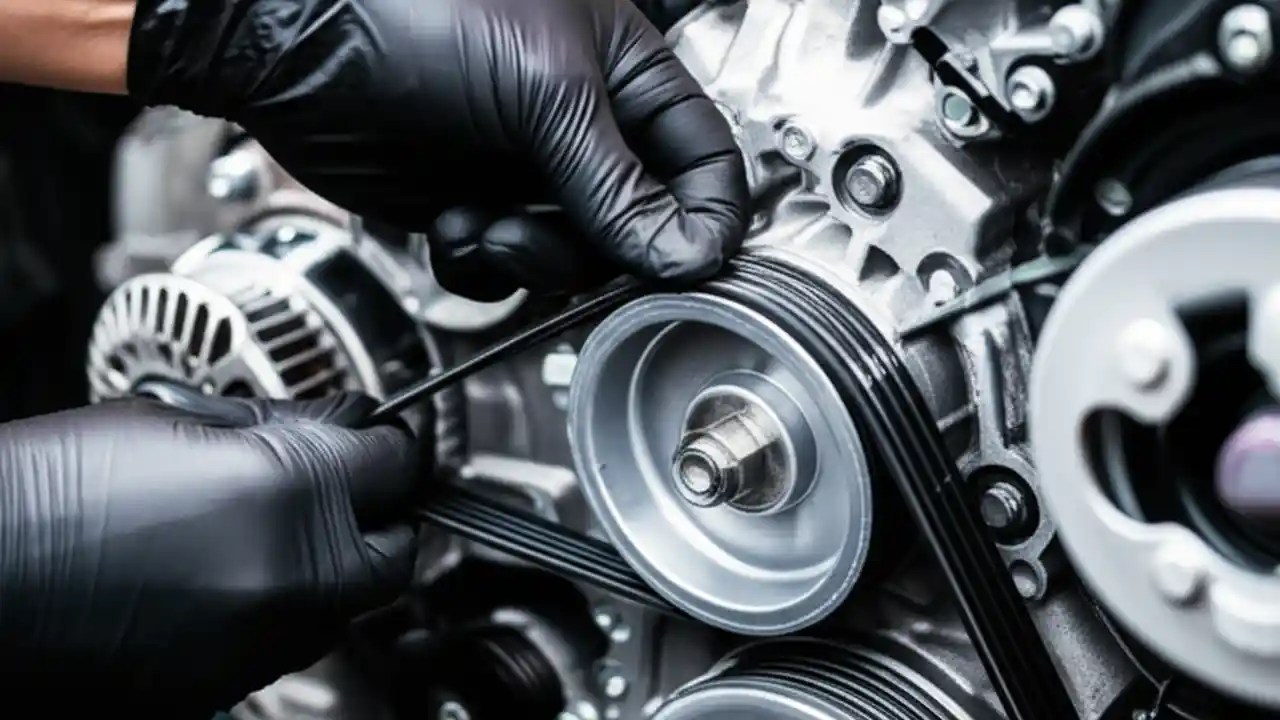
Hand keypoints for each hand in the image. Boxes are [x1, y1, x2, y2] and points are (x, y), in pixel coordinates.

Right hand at [0, 393, 422, 716]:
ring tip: (267, 530)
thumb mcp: (170, 417)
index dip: (388, 441)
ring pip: (346, 605)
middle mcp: (290, 580)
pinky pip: (288, 643)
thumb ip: (277, 428)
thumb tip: (334, 426)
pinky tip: (226, 575)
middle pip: (394, 550)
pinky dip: (278, 609)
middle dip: (377, 514)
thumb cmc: (39, 495)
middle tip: (343, 485)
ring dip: (329, 565)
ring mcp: (259, 644)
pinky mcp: (226, 686)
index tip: (375, 435)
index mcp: (286, 492)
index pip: (397, 461)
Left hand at [126, 0, 748, 299]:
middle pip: (641, 223)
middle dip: (604, 246)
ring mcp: (525, 170)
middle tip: (573, 243)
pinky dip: (481, 263)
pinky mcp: (472, 206)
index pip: (704, 159)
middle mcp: (581, 125)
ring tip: (484, 220)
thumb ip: (618, 181)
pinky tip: (450, 223)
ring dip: (531, 255)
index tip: (693, 264)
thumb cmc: (413, 13)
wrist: (289, 38)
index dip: (707, 216)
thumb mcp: (543, 90)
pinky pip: (506, 269)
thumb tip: (684, 254)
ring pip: (573, 257)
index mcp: (623, 72)